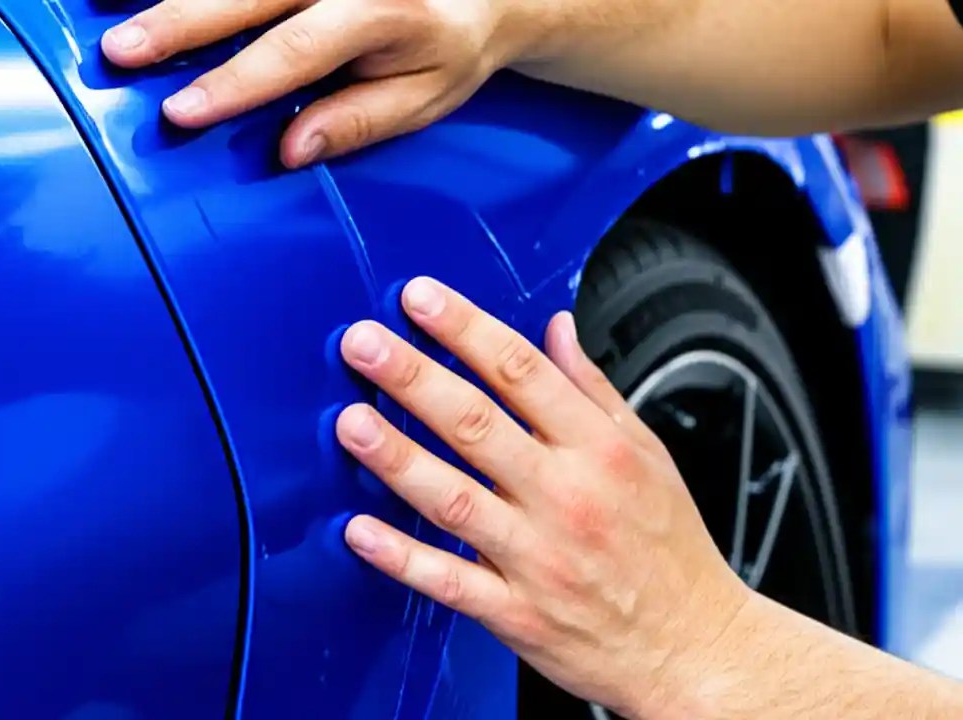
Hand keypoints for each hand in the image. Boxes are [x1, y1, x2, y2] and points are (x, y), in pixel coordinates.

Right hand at [101, 0, 527, 166]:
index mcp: (384, 9)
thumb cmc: (452, 44)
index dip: (233, 82)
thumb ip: (357, 122)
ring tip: (113, 10)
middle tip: (120, 50)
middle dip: (178, 20)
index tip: (180, 110)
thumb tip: (288, 149)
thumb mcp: (424, 97)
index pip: (294, 50)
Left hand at [335, 277, 751, 717]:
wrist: (694, 646)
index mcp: (598, 449)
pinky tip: (360, 530)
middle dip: (414, 378)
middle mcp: (564, 497)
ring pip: (455, 498)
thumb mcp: (647, 453)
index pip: (522, 371)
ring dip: (398, 458)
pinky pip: (449, 581)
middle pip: (477, 424)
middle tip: (364, 343)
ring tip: (352, 422)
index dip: (466, 329)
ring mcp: (536, 557)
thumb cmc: (669, 548)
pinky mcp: (516, 612)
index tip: (421, 298)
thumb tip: (556, 328)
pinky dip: (402, 557)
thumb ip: (592, 389)